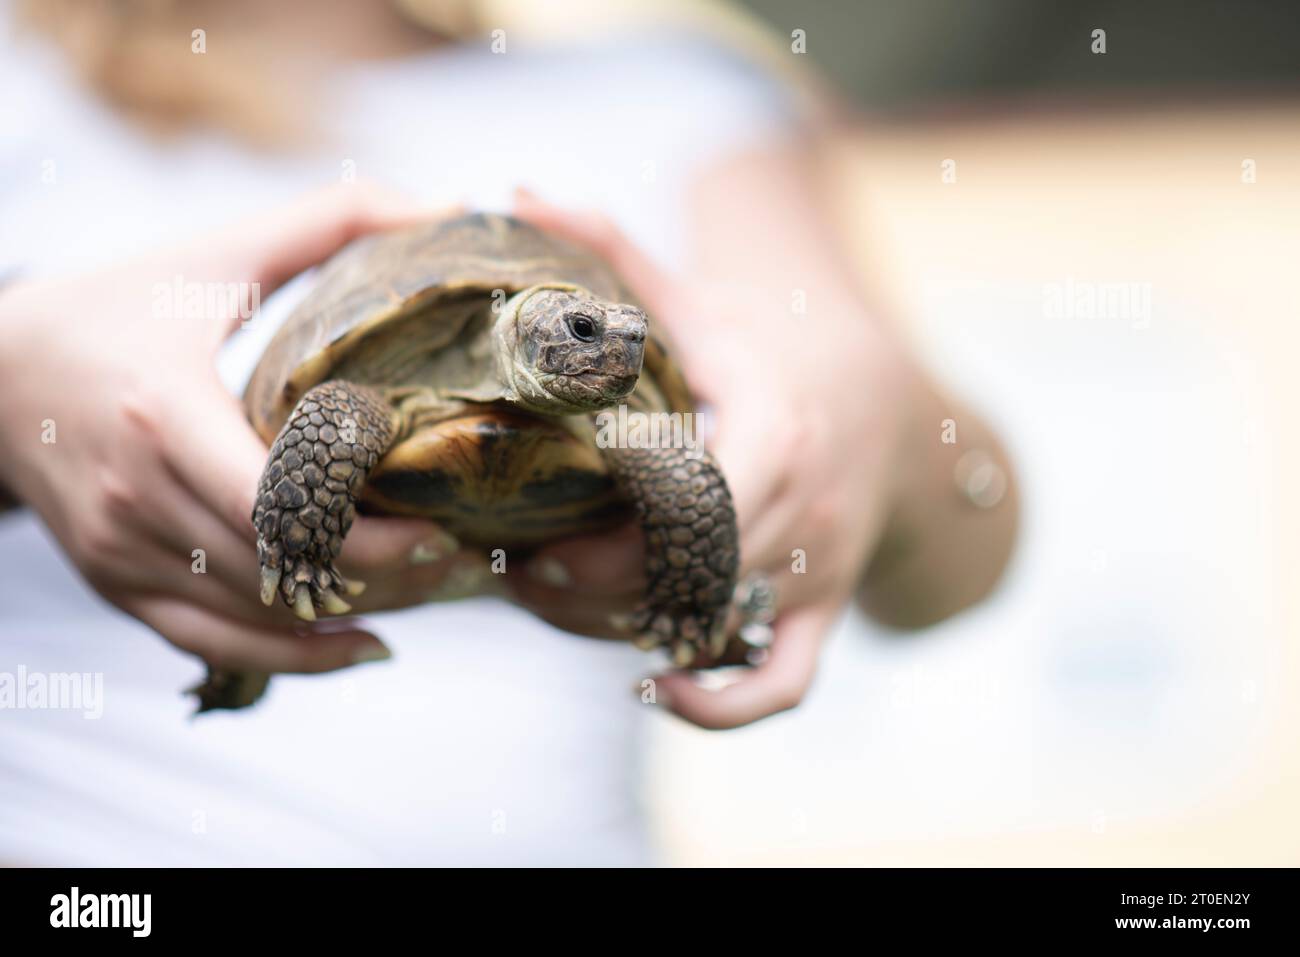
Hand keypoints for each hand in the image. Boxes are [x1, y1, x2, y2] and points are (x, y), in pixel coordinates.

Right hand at [0, 183, 470, 678]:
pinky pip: (216, 644)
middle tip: (466, 561)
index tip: (445, 522)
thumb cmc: (117, 307)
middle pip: (284, 572)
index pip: (278, 505)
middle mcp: (139, 496)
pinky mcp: (118, 584)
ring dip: (358, 614)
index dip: (370, 534)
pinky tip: (365, 643)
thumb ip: (328, 220)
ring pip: (261, 616)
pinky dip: (297, 655)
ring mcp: (123, 551)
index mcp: (165, 413)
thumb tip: (444, 205)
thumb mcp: (213, 253)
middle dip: (389, 579)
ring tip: (435, 592)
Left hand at [510, 190, 915, 728]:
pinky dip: (719, 709)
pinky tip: (653, 689)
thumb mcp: (706, 300)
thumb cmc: (775, 351)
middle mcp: (805, 510)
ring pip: (711, 635)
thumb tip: (512, 195)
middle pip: (684, 582)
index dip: (606, 533)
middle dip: (587, 588)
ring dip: (620, 632)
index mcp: (777, 431)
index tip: (527, 526)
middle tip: (512, 566)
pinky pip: (784, 688)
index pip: (689, 507)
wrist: (882, 408)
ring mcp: (820, 571)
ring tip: (550, 601)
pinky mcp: (825, 613)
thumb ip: (614, 253)